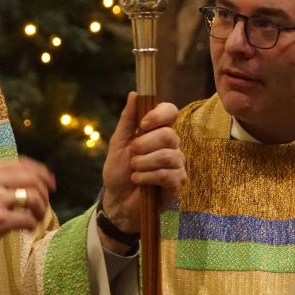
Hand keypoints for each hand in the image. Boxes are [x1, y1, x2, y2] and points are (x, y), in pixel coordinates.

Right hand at [0, 157, 54, 259]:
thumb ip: (1, 180)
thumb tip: (33, 180)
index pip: (23, 163)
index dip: (42, 172)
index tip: (50, 183)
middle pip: (33, 179)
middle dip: (45, 192)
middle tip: (45, 204)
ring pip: (34, 197)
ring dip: (41, 209)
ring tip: (37, 218)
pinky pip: (28, 219)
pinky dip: (32, 224)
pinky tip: (27, 228)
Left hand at [101, 92, 185, 235]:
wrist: (117, 201)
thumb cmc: (119, 171)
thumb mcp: (118, 142)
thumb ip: (128, 119)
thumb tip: (135, 93)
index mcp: (158, 132)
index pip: (170, 111)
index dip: (158, 114)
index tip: (142, 125)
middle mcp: (172, 145)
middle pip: (168, 134)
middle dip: (143, 145)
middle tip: (132, 155)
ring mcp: (177, 165)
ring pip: (168, 155)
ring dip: (143, 163)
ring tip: (134, 171)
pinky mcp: (177, 184)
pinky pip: (167, 174)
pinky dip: (147, 177)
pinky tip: (139, 181)